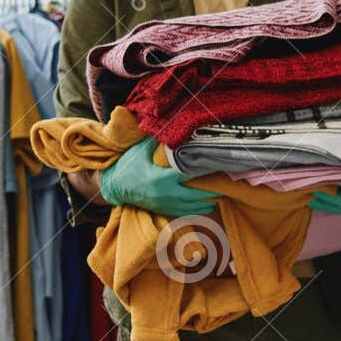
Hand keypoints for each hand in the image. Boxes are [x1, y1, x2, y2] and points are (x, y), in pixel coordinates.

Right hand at [98, 138, 219, 217]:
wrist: (115, 188)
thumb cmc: (127, 167)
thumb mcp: (139, 151)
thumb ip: (155, 141)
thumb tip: (167, 128)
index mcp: (161, 178)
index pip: (188, 174)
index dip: (203, 170)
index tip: (217, 166)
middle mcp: (166, 194)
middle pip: (196, 195)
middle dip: (212, 192)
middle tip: (226, 185)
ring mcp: (166, 204)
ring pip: (193, 208)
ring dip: (207, 203)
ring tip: (219, 196)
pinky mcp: (164, 210)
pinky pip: (185, 213)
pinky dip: (197, 210)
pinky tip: (205, 206)